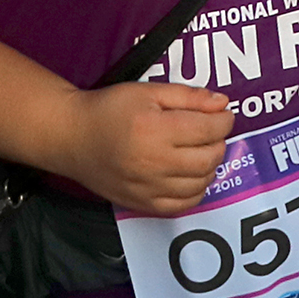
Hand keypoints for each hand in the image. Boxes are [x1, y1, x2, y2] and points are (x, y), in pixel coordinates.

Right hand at [50, 81, 233, 215]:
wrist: (73, 138)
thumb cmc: (109, 110)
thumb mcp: (149, 91)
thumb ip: (189, 97)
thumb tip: (222, 104)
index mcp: (156, 130)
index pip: (209, 130)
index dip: (224, 120)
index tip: (222, 115)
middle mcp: (153, 163)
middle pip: (209, 158)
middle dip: (219, 142)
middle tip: (211, 131)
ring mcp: (148, 188)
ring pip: (201, 183)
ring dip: (210, 166)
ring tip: (200, 151)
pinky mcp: (141, 204)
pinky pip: (182, 206)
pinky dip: (195, 191)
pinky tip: (190, 175)